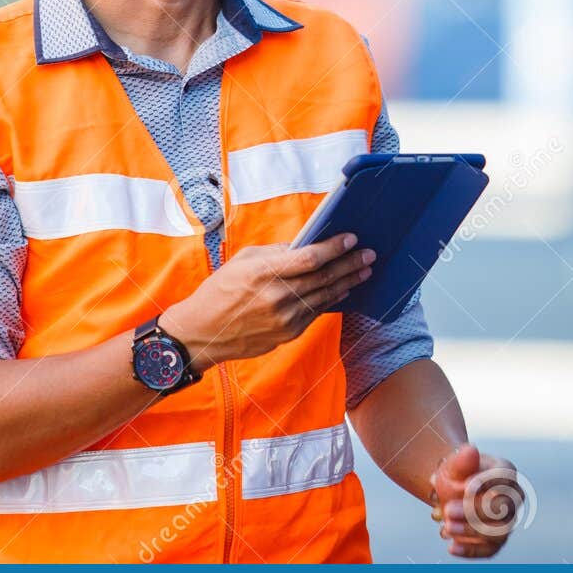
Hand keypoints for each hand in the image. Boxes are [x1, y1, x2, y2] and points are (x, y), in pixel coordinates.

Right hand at [161, 234, 373, 370]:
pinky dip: (331, 299)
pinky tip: (343, 289)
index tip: (352, 238)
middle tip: (369, 254)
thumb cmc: (220, 290)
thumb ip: (275, 252)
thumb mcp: (242, 261)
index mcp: (264, 272)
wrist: (202, 333)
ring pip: (325, 296)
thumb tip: (304, 245)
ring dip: (348, 282)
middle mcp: (277, 297)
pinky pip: (315, 312)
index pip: (309, 258)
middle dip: (350, 264)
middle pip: (324, 277)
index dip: (334, 248)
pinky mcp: (288, 334)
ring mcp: (284, 319)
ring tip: (364, 270)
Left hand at [430, 442, 522, 558]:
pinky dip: (471, 550)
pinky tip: (451, 547)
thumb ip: (462, 459)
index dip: (487, 483)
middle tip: (448, 510)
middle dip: (475, 511)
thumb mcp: (455, 463)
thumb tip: (471, 450)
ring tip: (447, 527)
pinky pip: (490, 550)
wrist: (450, 489)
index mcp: (506, 473)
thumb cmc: (456, 473)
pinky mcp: (497, 541)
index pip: (504, 478)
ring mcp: (507, 521)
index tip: (466, 486)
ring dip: (472, 531)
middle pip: (503, 508)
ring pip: (499, 532)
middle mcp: (512, 498)